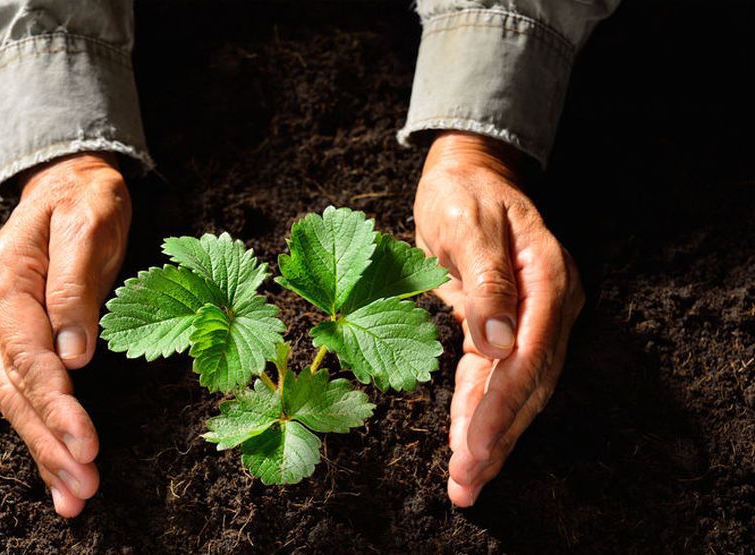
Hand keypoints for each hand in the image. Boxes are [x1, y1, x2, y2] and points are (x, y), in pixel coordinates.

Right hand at [0, 153, 130, 516]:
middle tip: (83, 487)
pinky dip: (44, 433)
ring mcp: (1, 330)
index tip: (85, 442)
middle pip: (15, 390)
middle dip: (49, 442)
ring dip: (45, 450)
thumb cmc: (85, 199)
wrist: (70, 181)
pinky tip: (61, 471)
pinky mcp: (19, 341)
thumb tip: (74, 355)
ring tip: (73, 497)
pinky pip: (27, 394)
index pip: (28, 355)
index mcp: (4, 282)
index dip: (56, 402)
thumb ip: (75, 287)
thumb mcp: (87, 225)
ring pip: (16, 401)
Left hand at [414, 132, 584, 506]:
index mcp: (547, 277)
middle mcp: (550, 305)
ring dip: (492, 436)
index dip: (503, 405)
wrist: (469, 173)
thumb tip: (497, 344)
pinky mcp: (510, 328)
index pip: (531, 355)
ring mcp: (535, 319)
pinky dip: (480, 412)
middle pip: (529, 383)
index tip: (475, 444)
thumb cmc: (464, 192)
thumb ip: (485, 282)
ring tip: (467, 482)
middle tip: (468, 481)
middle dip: (498, 436)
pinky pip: (495, 377)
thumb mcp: (467, 224)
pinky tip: (466, 445)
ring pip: (516, 389)